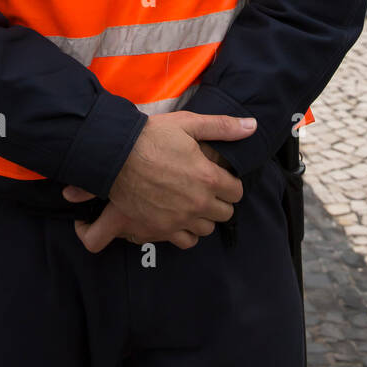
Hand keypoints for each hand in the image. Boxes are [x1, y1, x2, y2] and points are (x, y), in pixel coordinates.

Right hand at [63, 111, 254, 253]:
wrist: (115, 154)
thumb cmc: (152, 137)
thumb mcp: (189, 124)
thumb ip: (223, 127)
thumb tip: (252, 126)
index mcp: (208, 177)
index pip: (236, 192)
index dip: (230, 184)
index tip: (219, 178)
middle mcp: (198, 203)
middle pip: (224, 214)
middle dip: (219, 202)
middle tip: (205, 189)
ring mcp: (179, 219)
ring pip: (206, 230)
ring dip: (203, 218)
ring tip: (192, 205)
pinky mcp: (160, 230)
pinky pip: (185, 242)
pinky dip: (185, 233)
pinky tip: (179, 220)